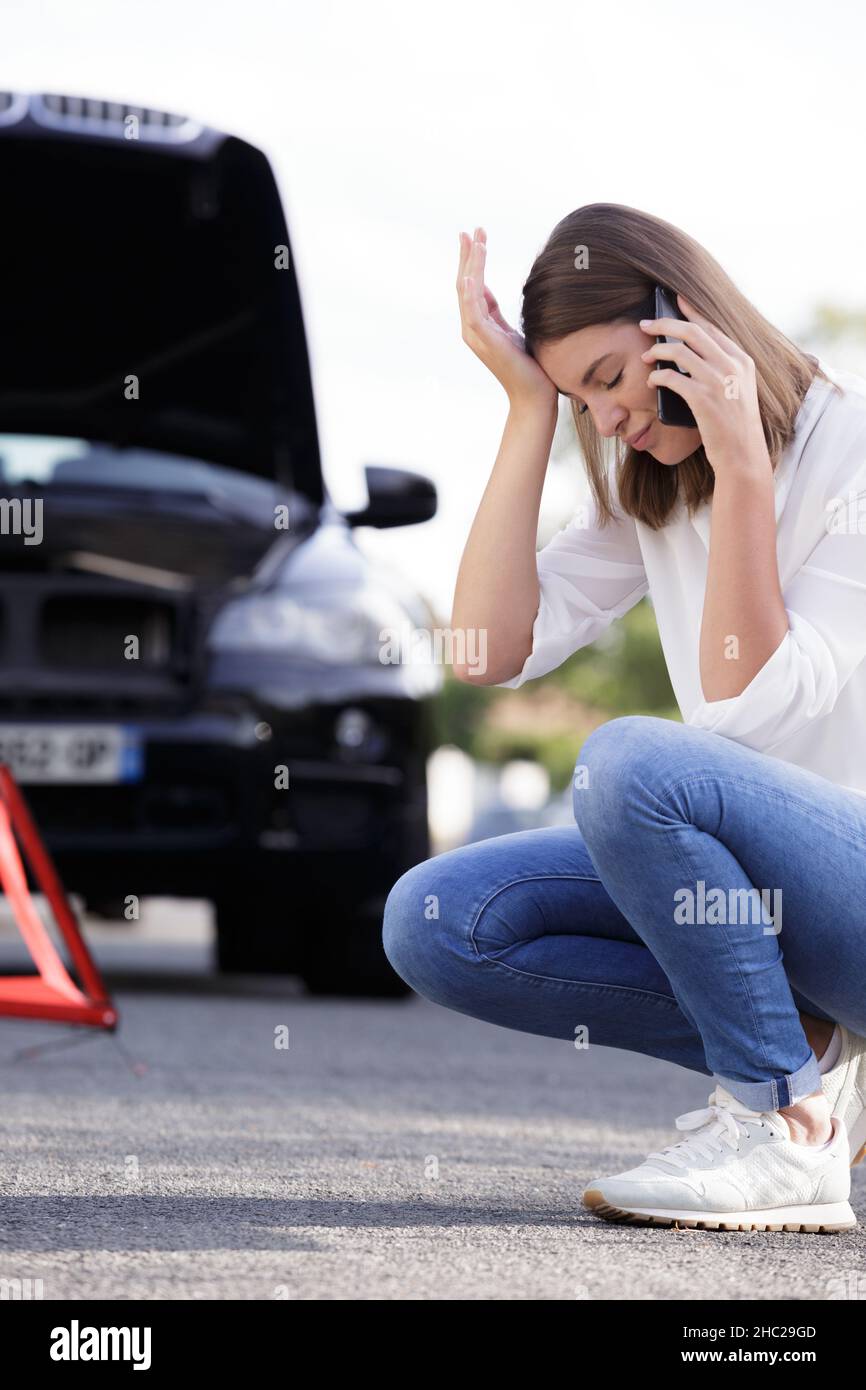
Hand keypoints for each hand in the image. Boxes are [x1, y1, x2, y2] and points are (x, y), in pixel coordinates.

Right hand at [457, 227, 557, 408]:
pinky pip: (473, 310)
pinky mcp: (485, 340)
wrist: (534, 396)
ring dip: (471, 265)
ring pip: (468, 292)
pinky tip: (472, 273)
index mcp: (479, 325)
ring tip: (476, 241)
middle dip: (468, 256)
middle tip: (471, 230)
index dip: (473, 261)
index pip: (472, 286)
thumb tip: (487, 291)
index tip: (478, 237)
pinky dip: (471, 292)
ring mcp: (476, 335)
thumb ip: (496, 314)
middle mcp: (472, 329)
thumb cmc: (529, 367)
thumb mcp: (512, 332)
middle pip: (465, 284)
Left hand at [638, 293, 770, 476]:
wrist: (743, 455)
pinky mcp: (703, 398)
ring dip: (657, 350)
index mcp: (742, 360)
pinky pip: (672, 377)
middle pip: (692, 331)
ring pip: (679, 351)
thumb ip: (722, 369)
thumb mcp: (737, 391)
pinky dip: (657, 376)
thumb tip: (690, 354)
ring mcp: (718, 381)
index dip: (691, 312)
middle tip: (646, 323)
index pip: (712, 327)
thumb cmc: (735, 426)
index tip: (675, 301)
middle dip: (665, 323)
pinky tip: (651, 381)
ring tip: (645, 356)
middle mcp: (732, 365)